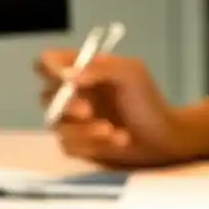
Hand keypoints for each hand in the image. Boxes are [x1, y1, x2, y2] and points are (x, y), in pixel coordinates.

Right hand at [34, 49, 189, 166]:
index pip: (48, 62)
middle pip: (46, 96)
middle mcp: (71, 94)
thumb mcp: (132, 74)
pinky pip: (69, 146)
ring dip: (85, 130)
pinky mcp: (77, 145)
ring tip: (113, 131)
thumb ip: (102, 68)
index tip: (65, 78)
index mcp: (80, 71)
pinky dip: (94, 145)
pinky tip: (118, 140)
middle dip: (67, 105)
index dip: (50, 68)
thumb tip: (69, 76)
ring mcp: (71, 122)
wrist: (162, 138)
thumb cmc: (147, 100)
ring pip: (57, 126)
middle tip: (88, 111)